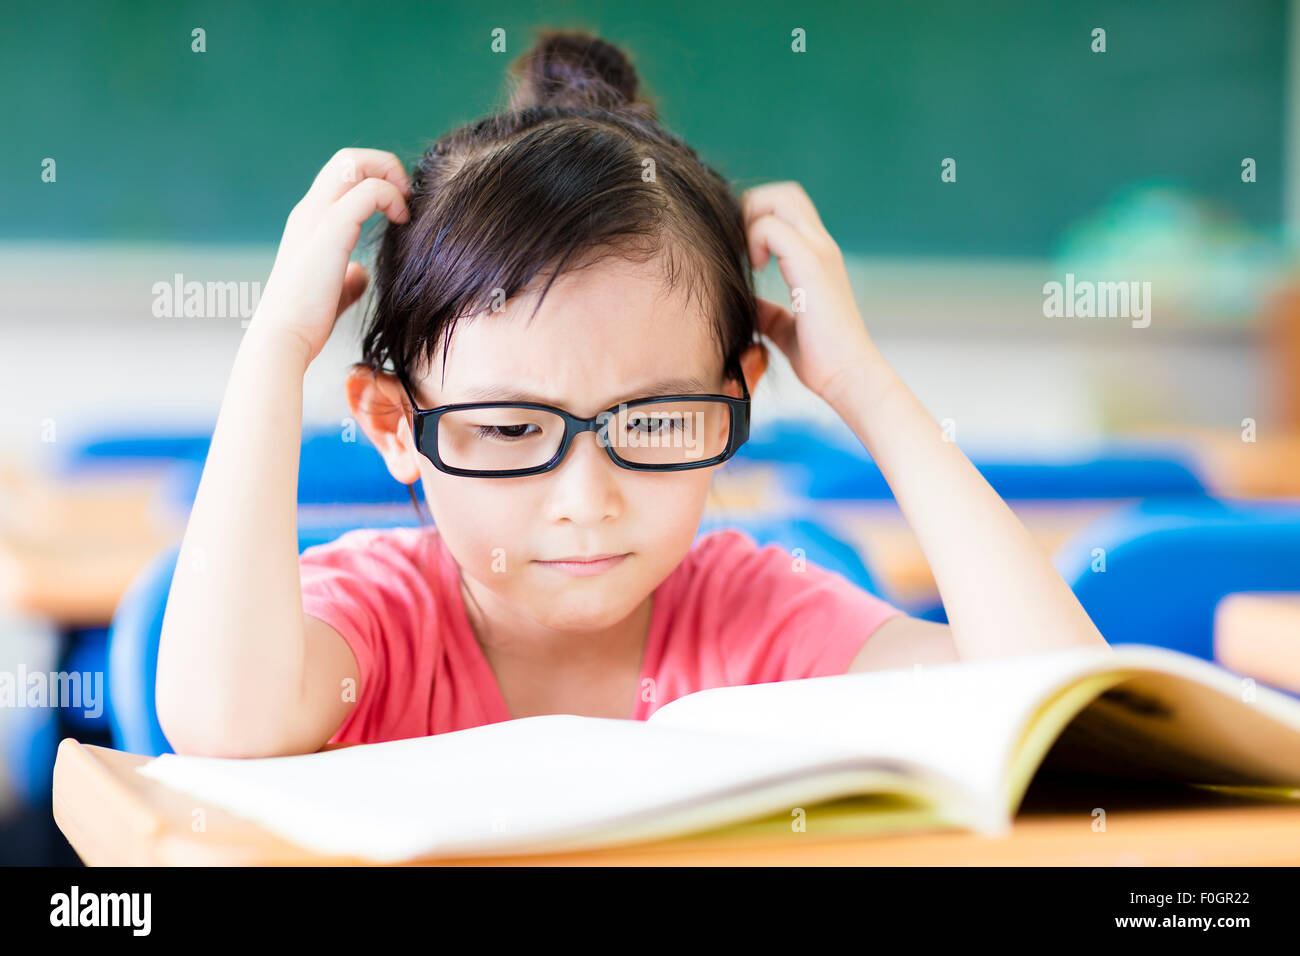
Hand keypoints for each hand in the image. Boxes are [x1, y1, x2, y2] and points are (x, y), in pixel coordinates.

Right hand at [247, 148, 411, 364]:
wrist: (284, 338)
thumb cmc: (306, 321)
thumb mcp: (333, 292)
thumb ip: (347, 278)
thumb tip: (361, 275)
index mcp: (310, 221)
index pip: (342, 175)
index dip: (375, 178)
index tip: (399, 205)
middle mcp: (309, 210)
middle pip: (347, 159)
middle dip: (385, 166)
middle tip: (407, 198)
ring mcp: (315, 216)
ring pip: (352, 163)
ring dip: (389, 175)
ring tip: (406, 206)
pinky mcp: (330, 231)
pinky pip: (367, 191)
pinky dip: (390, 196)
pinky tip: (401, 220)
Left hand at [742, 181, 877, 403]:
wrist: (848, 376)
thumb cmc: (822, 360)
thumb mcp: (785, 330)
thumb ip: (768, 312)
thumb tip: (747, 306)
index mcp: (817, 258)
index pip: (788, 208)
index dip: (758, 218)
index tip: (743, 254)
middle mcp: (821, 246)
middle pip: (784, 193)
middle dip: (751, 210)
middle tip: (740, 249)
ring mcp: (820, 252)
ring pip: (781, 198)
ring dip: (752, 219)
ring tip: (749, 258)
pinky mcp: (812, 265)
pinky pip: (773, 228)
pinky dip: (755, 239)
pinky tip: (755, 268)